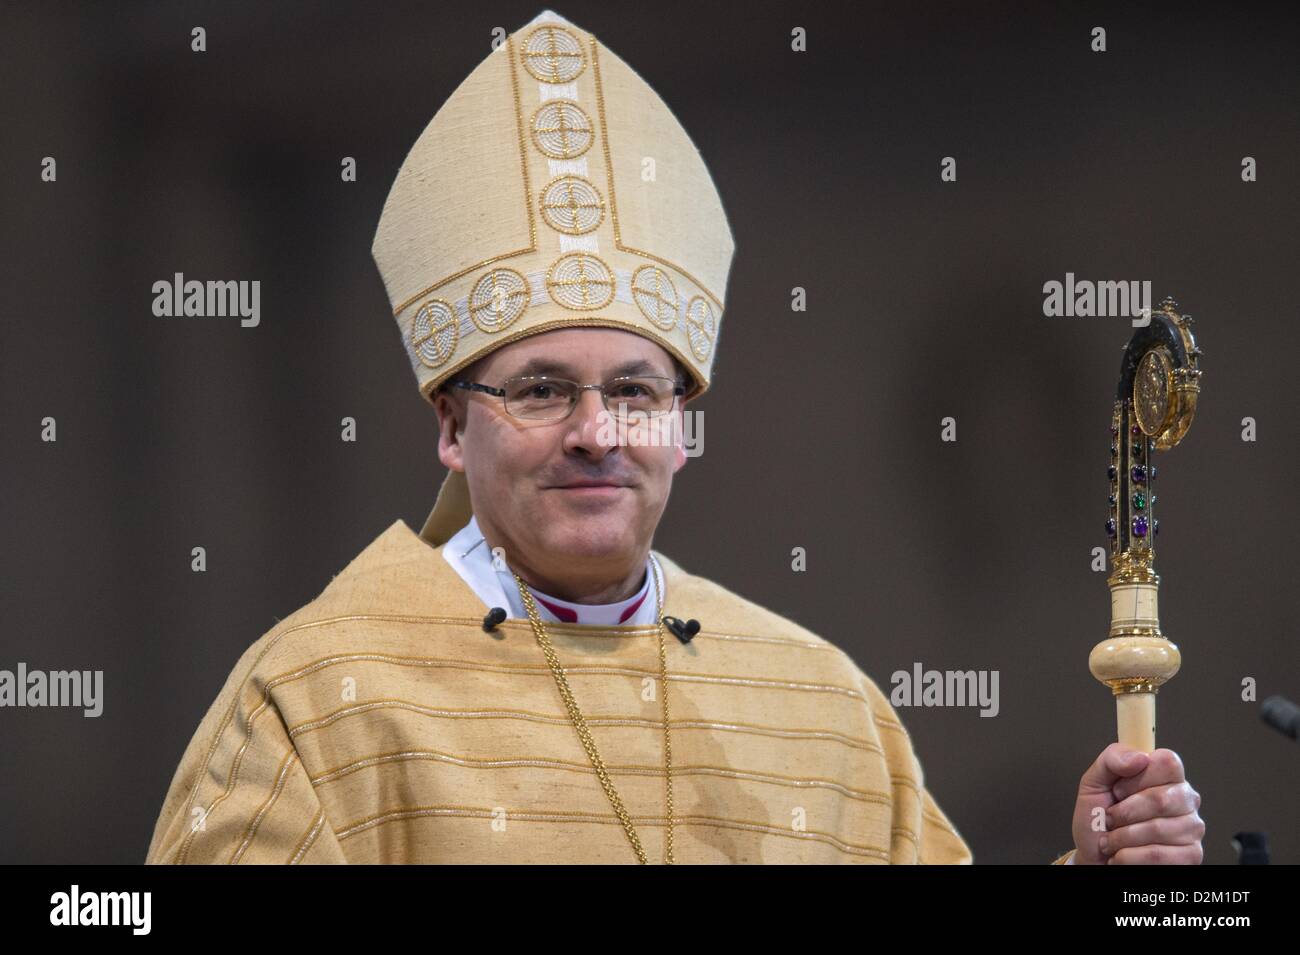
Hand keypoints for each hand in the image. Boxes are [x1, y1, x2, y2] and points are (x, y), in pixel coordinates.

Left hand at [1070, 743, 1203, 863]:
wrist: (1094, 856)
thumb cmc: (1098, 819)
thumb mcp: (1094, 782)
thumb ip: (1112, 760)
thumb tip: (1140, 757)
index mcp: (1166, 776)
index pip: (1168, 762)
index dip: (1136, 778)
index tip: (1117, 791)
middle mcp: (1186, 799)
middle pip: (1160, 799)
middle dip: (1123, 813)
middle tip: (1109, 819)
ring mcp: (1192, 828)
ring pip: (1157, 829)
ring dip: (1122, 837)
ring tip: (1113, 839)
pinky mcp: (1191, 855)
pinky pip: (1157, 854)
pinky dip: (1129, 856)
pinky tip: (1122, 854)